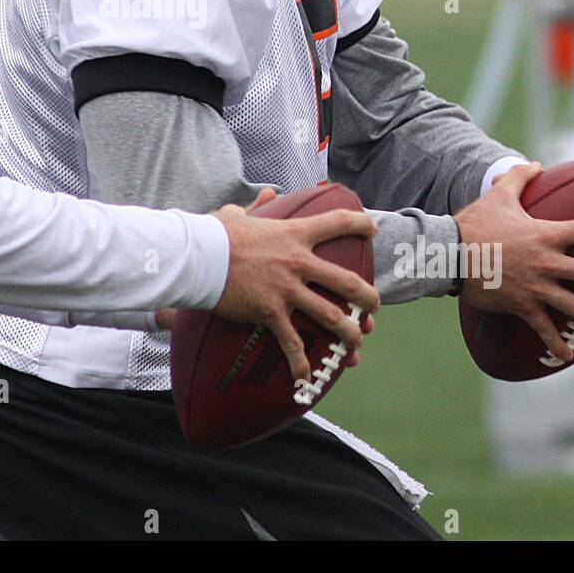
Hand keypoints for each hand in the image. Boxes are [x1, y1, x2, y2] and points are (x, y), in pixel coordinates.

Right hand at [212, 199, 379, 381]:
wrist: (199, 258)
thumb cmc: (216, 234)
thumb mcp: (240, 214)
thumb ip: (259, 207)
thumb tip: (268, 194)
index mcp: (294, 234)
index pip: (337, 223)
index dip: (360, 225)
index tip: (372, 230)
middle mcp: (298, 262)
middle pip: (346, 282)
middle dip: (367, 297)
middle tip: (374, 306)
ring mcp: (287, 289)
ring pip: (330, 316)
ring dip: (348, 333)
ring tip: (357, 344)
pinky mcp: (271, 312)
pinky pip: (292, 343)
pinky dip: (300, 363)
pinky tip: (306, 378)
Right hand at [454, 162, 573, 364]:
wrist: (449, 253)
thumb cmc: (475, 223)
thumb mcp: (498, 196)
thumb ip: (519, 178)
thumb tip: (536, 164)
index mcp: (546, 234)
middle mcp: (547, 262)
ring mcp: (537, 287)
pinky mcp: (523, 306)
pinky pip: (545, 329)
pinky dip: (557, 344)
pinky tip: (568, 354)